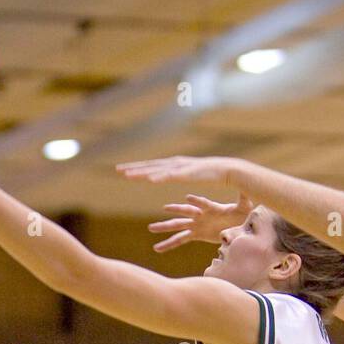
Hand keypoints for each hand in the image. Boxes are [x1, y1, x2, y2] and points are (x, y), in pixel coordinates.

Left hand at [117, 154, 234, 189]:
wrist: (226, 169)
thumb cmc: (210, 174)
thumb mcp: (190, 174)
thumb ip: (180, 174)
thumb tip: (173, 176)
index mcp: (173, 165)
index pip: (151, 166)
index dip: (136, 168)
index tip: (122, 170)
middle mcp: (173, 163)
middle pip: (149, 166)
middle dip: (133, 168)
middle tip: (117, 170)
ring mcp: (179, 167)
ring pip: (156, 171)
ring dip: (142, 173)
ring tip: (128, 176)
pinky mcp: (187, 173)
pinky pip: (170, 176)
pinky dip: (159, 177)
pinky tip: (149, 180)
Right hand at [146, 193, 252, 252]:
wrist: (237, 222)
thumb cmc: (240, 214)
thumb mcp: (245, 207)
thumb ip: (244, 199)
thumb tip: (251, 190)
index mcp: (211, 207)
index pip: (203, 203)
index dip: (197, 201)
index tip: (188, 198)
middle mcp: (200, 214)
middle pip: (185, 212)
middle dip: (174, 211)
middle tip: (162, 210)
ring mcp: (196, 224)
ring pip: (177, 226)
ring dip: (164, 227)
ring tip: (151, 229)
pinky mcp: (195, 234)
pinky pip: (179, 240)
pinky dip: (168, 244)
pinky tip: (157, 248)